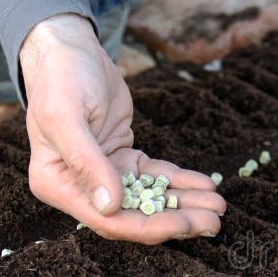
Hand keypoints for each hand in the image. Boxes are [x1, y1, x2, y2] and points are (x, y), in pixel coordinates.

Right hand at [20, 13, 224, 243]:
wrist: (69, 49)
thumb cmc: (61, 79)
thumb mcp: (66, 116)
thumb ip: (86, 162)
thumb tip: (109, 206)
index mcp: (58, 185)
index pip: (108, 221)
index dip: (148, 227)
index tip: (183, 225)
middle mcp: (82, 187)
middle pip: (135, 216)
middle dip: (177, 221)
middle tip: (215, 222)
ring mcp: (106, 174)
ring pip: (151, 199)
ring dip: (186, 204)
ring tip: (219, 205)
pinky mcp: (126, 159)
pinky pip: (158, 177)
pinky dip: (182, 181)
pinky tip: (207, 184)